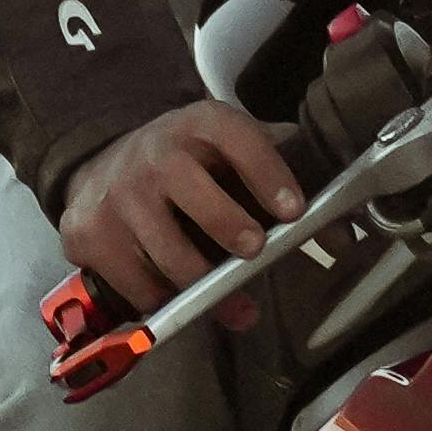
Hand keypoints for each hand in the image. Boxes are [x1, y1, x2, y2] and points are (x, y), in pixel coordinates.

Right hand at [57, 99, 300, 309]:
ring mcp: (117, 194)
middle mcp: (155, 153)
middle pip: (197, 196)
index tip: (294, 213)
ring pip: (168, 254)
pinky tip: (177, 295)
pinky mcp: (87, 232)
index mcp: (200, 124)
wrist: (102, 159)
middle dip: (229, 227)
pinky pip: (136, 282)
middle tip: (253, 251)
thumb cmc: (189, 164)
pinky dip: (163, 298)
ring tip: (234, 306)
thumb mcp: (230, 153)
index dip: (268, 174)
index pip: (239, 139)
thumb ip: (283, 183)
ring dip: (205, 286)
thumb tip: (345, 239)